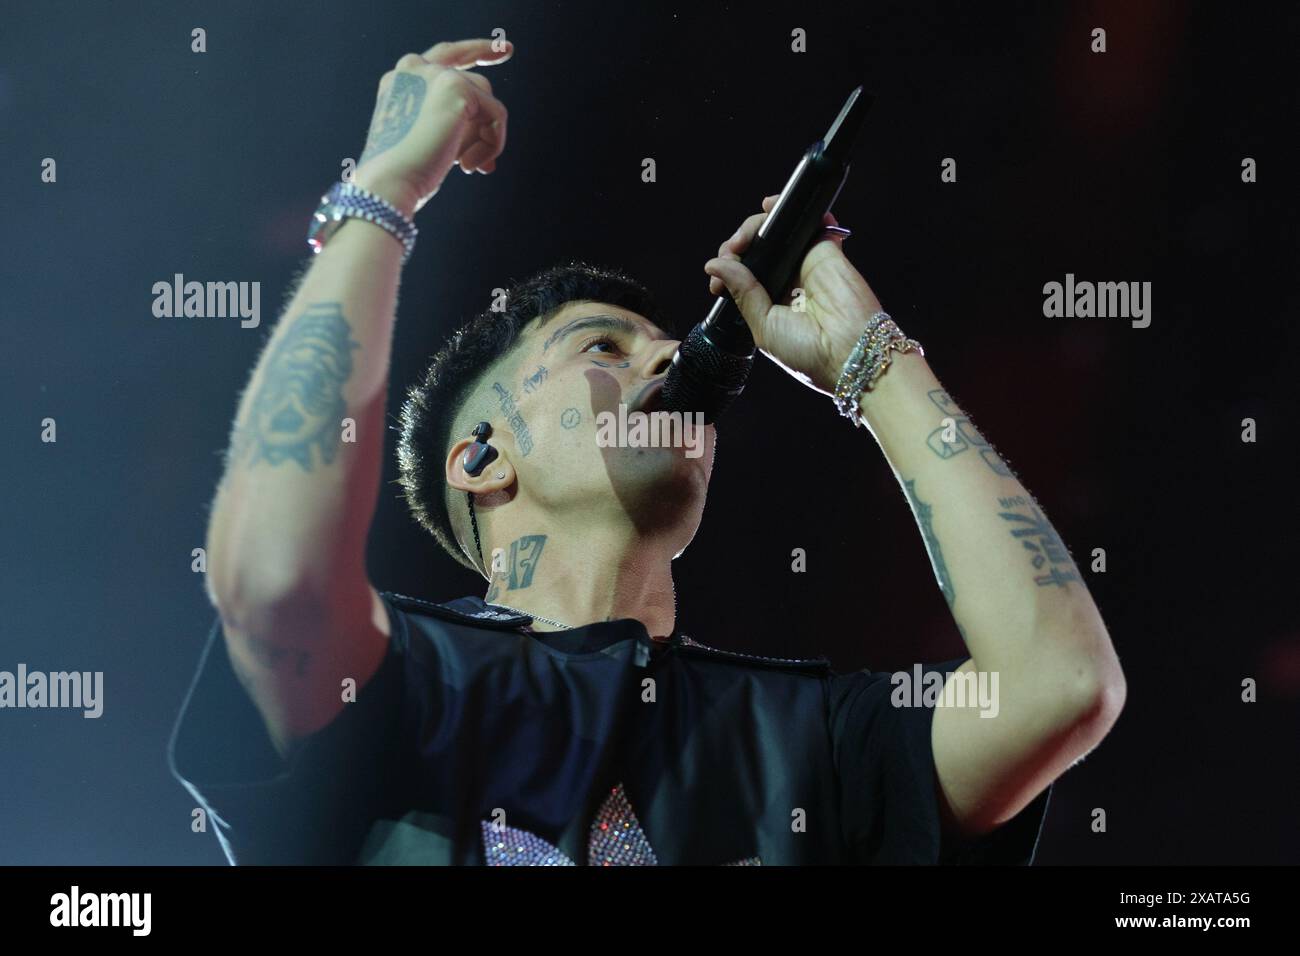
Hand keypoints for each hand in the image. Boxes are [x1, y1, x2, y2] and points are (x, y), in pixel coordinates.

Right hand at [352, 38, 512, 215]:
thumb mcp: (431, 148)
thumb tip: (490, 161)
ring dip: (484, 140)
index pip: (444, 56)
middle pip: (473, 78)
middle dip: (490, 83)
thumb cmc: (404, 174)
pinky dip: (491, 145)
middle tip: (508, 51)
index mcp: (402, 81)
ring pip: (487, 102)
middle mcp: (415, 68)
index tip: (501, 49)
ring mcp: (436, 74)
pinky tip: (467, 166)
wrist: (388, 182)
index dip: (473, 50)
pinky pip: (497, 116)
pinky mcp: (457, 88)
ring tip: (463, 166)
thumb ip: (457, 140)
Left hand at [703, 195, 884, 394]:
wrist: (848, 351)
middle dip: (736, 245)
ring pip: (777, 232)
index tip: (715, 281)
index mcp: (772, 305)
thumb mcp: (764, 327)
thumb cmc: (809, 352)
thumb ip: (743, 293)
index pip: (743, 276)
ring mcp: (807, 264)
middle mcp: (788, 282)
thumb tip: (715, 266)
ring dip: (756, 225)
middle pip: (757, 250)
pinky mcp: (826, 250)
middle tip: (730, 252)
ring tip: (744, 238)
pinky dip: (791, 207)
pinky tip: (772, 207)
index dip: (726, 270)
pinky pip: (810, 221)